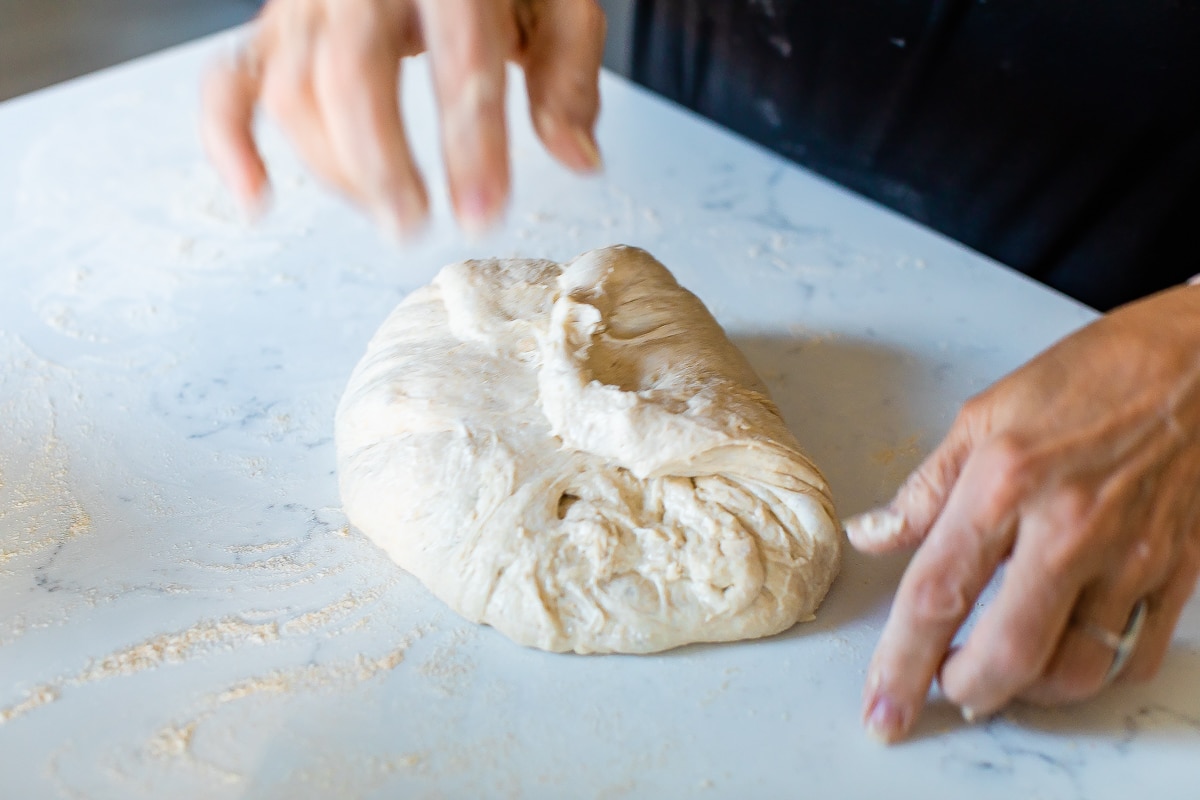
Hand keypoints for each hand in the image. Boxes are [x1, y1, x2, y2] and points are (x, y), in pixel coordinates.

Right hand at [201, 0, 605, 233]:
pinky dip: (229, 141)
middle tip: (416, 228)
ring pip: (295, 89)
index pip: (458, 59)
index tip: (482, 213)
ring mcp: (310, 0)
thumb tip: (579, 158)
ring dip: (337, 169)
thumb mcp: (557, 0)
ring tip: (390, 213)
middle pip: (351, 77)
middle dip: (383, 167)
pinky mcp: (276, 24)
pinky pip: (231, 79)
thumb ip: (569, 75)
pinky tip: (257, 196)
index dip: (470, 146)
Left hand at [847, 283, 1199, 742]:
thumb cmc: (1088, 377)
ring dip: (1029, 690)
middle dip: (966, 691)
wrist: (1198, 359)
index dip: (902, 663)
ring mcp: (1131, 555)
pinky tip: (1067, 651)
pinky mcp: (1179, 568)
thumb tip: (872, 535)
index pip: (937, 593)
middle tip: (944, 690)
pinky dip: (1095, 672)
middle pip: (1010, 654)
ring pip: (1078, 669)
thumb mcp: (985, 415)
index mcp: (1005, 486)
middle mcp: (1068, 529)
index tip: (882, 709)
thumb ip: (925, 489)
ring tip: (1000, 669)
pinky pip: (1137, 654)